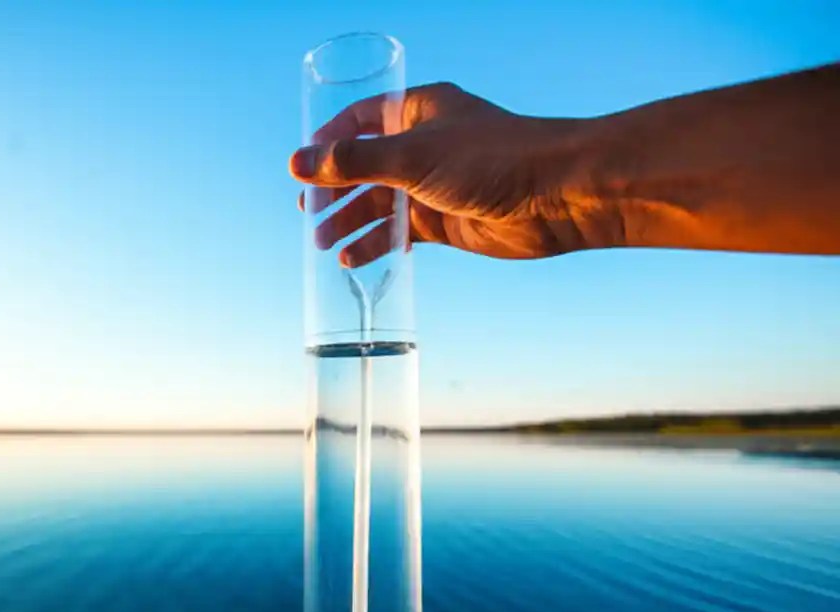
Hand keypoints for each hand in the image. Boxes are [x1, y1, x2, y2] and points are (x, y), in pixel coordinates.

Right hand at [290, 83, 614, 264]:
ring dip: (349, 221)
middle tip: (307, 211)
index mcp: (418, 111)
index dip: (327, 140)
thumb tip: (297, 163)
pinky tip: (352, 258)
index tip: (300, 166)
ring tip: (321, 242)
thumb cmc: (492, 159)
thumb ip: (353, 162)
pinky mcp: (446, 221)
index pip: (360, 119)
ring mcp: (434, 185)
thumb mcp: (411, 156)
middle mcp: (424, 145)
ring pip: (379, 203)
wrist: (555, 196)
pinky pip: (399, 233)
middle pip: (364, 166)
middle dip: (333, 190)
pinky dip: (376, 244)